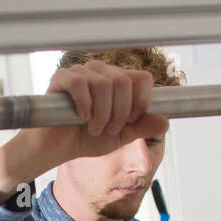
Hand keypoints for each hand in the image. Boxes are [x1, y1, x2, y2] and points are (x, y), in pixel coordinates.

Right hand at [0, 61, 168, 198]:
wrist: (56, 148)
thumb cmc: (84, 139)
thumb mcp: (120, 136)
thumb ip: (141, 127)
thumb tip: (165, 121)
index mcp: (117, 81)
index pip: (142, 78)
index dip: (140, 102)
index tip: (129, 122)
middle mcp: (101, 72)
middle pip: (125, 81)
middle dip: (120, 112)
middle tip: (108, 129)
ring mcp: (81, 72)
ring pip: (105, 84)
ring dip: (102, 114)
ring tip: (93, 128)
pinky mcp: (61, 78)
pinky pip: (80, 84)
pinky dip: (85, 105)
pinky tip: (81, 118)